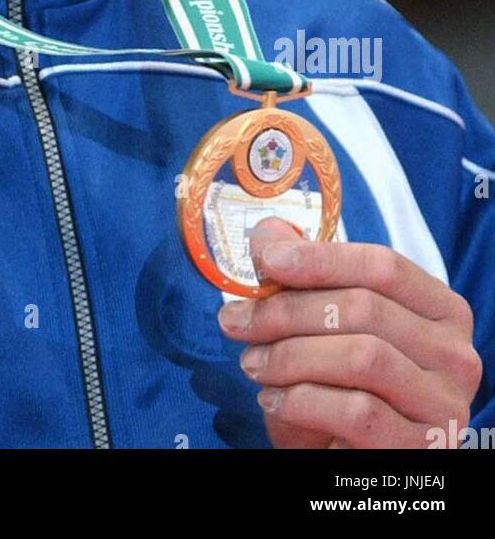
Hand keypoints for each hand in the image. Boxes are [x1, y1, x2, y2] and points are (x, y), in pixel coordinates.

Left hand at [217, 217, 482, 448]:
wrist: (345, 459)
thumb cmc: (338, 388)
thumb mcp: (320, 328)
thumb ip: (301, 277)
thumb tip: (267, 234)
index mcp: (439, 309)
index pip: (383, 265)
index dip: (320, 258)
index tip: (265, 260)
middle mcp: (455, 354)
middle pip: (365, 309)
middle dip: (288, 311)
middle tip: (237, 321)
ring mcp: (445, 404)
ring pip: (362, 357)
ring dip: (290, 356)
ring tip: (252, 363)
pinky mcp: (423, 448)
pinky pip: (357, 411)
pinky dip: (302, 400)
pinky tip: (274, 399)